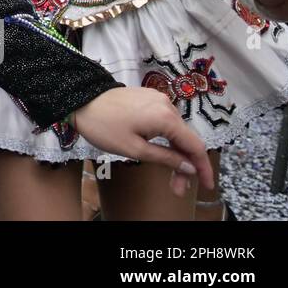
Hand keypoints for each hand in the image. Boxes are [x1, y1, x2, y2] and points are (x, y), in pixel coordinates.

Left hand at [72, 87, 213, 194]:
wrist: (79, 100)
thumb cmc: (103, 126)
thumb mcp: (134, 149)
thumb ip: (165, 158)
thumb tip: (189, 167)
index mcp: (165, 117)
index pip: (195, 145)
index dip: (203, 167)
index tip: (207, 185)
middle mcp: (166, 105)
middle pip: (185, 139)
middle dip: (185, 165)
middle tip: (177, 188)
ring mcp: (157, 99)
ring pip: (175, 131)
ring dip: (175, 153)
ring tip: (169, 176)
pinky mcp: (148, 98)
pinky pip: (165, 121)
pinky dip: (167, 139)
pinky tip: (162, 153)